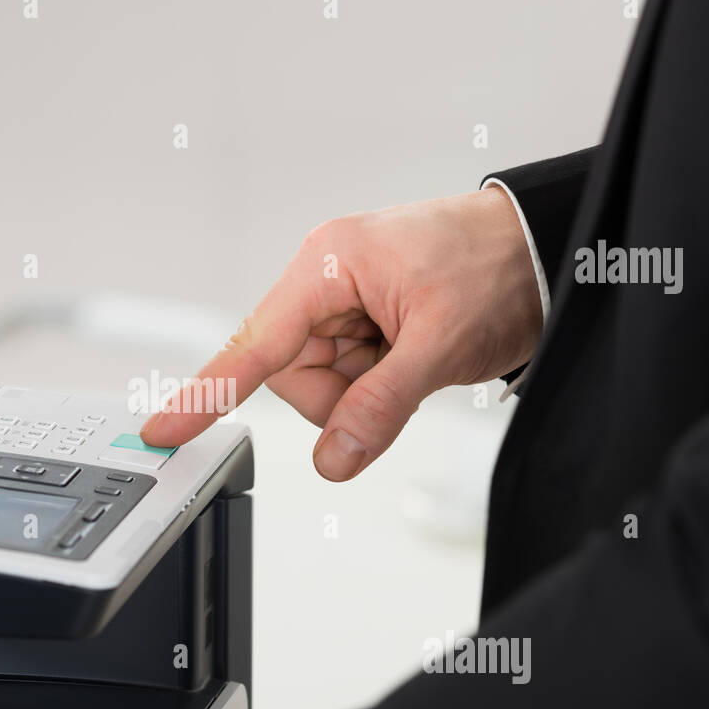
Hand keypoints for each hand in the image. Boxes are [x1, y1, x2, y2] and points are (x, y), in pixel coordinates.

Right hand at [138, 186, 541, 480]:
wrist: (547, 249)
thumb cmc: (497, 264)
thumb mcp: (441, 342)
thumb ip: (382, 404)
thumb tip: (334, 459)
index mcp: (328, 264)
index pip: (253, 344)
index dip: (207, 393)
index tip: (162, 430)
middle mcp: (326, 282)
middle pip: (293, 376)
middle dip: (343, 395)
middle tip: (403, 374)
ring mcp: (345, 306)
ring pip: (323, 385)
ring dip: (366, 392)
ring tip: (418, 356)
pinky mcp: (366, 326)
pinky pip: (350, 380)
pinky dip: (380, 385)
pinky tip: (416, 357)